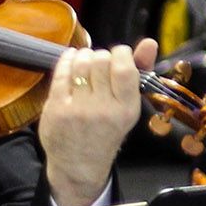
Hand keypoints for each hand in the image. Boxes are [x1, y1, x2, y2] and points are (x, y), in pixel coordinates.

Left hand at [37, 35, 156, 205]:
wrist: (79, 163)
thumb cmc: (108, 131)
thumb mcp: (129, 107)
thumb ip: (140, 73)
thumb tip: (149, 42)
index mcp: (126, 108)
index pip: (124, 68)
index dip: (121, 53)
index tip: (119, 56)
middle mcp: (103, 109)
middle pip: (101, 61)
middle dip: (101, 55)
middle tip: (100, 62)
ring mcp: (78, 108)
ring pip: (81, 64)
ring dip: (84, 56)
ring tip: (86, 61)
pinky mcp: (56, 107)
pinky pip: (61, 73)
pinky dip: (67, 61)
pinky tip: (71, 60)